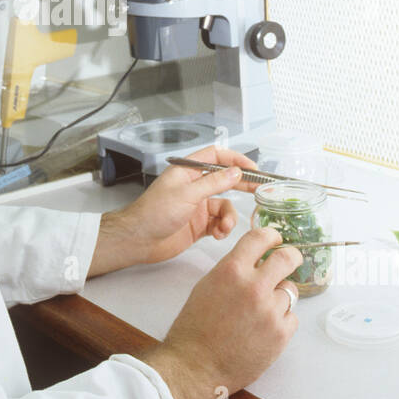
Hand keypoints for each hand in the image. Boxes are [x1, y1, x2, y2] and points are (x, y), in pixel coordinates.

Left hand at [90, 144, 256, 275]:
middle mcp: (193, 187)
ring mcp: (196, 206)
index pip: (215, 157)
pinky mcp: (198, 225)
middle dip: (241, 186)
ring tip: (223, 227)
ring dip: (228, 217)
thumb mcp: (187, 194)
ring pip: (224, 206)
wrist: (139, 241)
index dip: (234, 159)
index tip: (252, 168)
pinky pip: (219, 223)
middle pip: (224, 180)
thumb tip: (236, 172)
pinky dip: (222, 229)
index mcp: (187, 172)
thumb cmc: (154, 213)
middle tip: (259, 190)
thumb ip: (214, 183)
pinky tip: (217, 234)